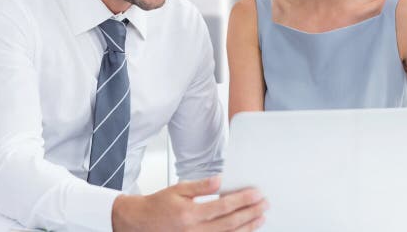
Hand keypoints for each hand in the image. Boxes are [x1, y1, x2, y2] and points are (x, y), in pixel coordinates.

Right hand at [112, 175, 266, 230]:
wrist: (141, 223)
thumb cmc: (159, 205)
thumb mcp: (179, 189)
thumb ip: (201, 186)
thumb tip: (220, 180)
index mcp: (191, 214)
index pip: (224, 206)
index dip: (242, 200)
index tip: (257, 194)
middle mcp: (195, 231)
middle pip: (230, 223)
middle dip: (250, 213)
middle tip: (265, 205)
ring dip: (247, 228)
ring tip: (260, 218)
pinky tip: (245, 231)